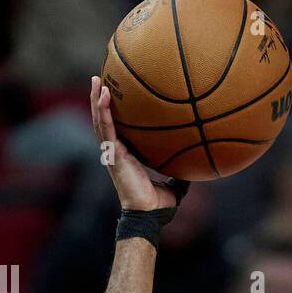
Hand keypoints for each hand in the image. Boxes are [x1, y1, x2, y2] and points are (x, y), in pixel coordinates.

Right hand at [90, 76, 177, 211]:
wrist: (147, 213)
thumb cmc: (157, 204)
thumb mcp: (173, 185)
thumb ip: (180, 174)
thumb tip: (195, 167)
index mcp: (127, 155)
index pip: (118, 129)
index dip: (114, 114)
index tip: (116, 96)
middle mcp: (116, 151)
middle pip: (104, 120)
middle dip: (100, 100)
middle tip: (100, 79)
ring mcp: (112, 151)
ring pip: (100, 120)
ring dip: (96, 99)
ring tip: (96, 79)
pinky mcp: (113, 153)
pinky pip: (106, 127)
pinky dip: (103, 110)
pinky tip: (103, 94)